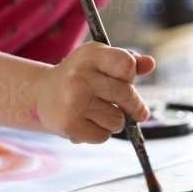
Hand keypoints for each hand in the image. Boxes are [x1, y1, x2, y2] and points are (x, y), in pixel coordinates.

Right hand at [33, 42, 154, 143]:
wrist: (42, 94)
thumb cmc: (81, 75)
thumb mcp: (101, 60)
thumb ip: (127, 61)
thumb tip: (150, 63)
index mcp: (91, 55)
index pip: (127, 65)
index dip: (131, 75)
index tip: (127, 80)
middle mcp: (79, 76)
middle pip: (126, 95)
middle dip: (134, 106)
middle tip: (136, 110)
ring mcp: (73, 102)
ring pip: (118, 120)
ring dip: (115, 121)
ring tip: (99, 112)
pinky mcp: (70, 124)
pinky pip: (103, 136)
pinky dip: (101, 132)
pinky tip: (88, 122)